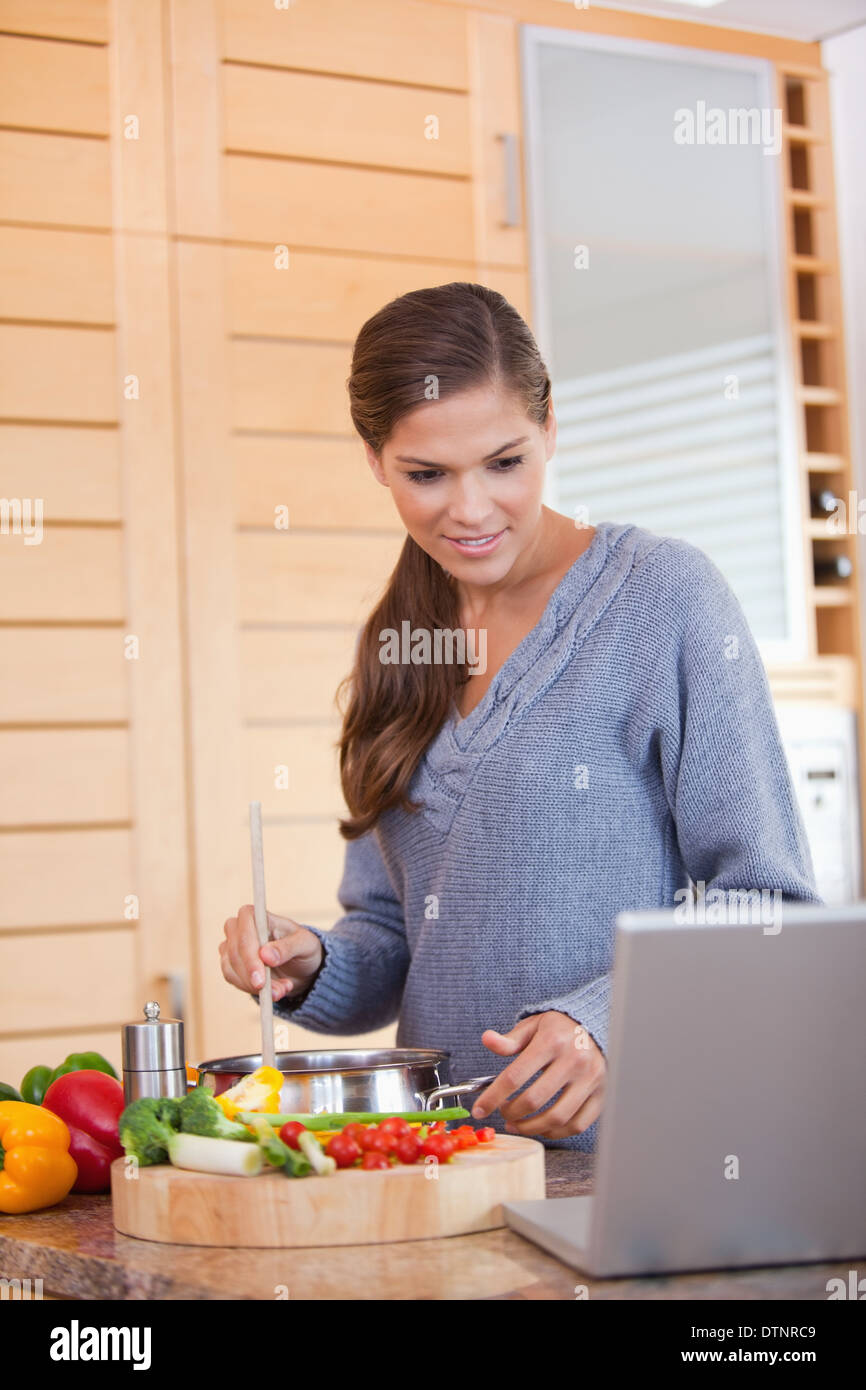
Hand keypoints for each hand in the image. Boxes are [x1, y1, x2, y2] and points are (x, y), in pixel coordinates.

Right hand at [220, 905, 323, 1002]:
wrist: (300, 966)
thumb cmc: (302, 947)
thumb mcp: (304, 944)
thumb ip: (287, 947)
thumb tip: (266, 955)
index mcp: (258, 915)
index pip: (245, 929)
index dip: (250, 954)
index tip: (261, 978)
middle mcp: (239, 927)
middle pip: (235, 951)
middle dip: (253, 976)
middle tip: (275, 992)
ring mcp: (231, 945)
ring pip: (231, 968)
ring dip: (254, 986)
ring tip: (281, 990)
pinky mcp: (230, 963)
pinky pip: (232, 978)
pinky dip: (250, 989)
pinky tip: (272, 991)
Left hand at [471, 1012, 605, 1138]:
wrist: (595, 1026)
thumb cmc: (559, 1028)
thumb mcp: (533, 1026)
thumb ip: (510, 1039)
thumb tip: (487, 1039)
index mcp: (552, 1041)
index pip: (515, 1076)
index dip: (493, 1097)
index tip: (480, 1110)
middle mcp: (574, 1060)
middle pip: (535, 1100)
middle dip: (511, 1113)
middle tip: (503, 1114)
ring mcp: (590, 1079)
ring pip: (557, 1118)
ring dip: (532, 1128)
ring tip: (518, 1124)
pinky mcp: (601, 1094)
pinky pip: (578, 1124)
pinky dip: (557, 1132)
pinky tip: (542, 1127)